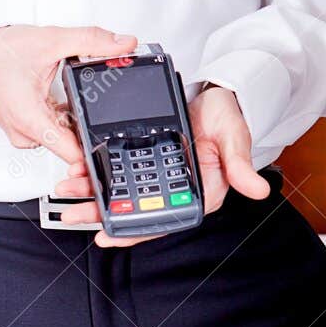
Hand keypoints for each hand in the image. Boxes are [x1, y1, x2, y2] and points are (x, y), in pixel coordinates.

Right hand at [0, 25, 137, 160]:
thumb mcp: (51, 41)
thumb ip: (91, 42)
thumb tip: (123, 45)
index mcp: (32, 120)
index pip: (73, 155)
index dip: (95, 151)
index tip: (111, 141)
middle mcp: (26, 134)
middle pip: (71, 144)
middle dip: (89, 125)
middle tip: (99, 104)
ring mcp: (24, 133)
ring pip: (62, 136)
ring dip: (74, 119)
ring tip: (72, 97)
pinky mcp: (24, 128)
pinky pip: (51, 129)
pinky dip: (61, 116)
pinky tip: (60, 99)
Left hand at [53, 84, 270, 247]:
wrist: (219, 91)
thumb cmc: (229, 115)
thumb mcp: (234, 138)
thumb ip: (240, 165)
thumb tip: (257, 189)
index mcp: (197, 192)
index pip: (162, 219)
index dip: (134, 231)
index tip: (107, 236)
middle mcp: (173, 186)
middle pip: (132, 207)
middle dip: (100, 212)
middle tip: (73, 213)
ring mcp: (157, 170)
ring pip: (120, 188)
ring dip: (92, 191)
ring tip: (68, 189)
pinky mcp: (145, 153)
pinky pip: (118, 166)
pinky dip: (98, 168)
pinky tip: (79, 168)